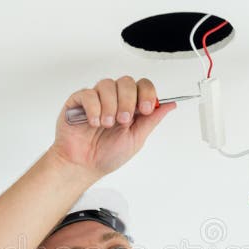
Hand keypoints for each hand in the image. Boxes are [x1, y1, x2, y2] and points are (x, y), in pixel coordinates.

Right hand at [50, 76, 176, 178]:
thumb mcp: (136, 139)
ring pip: (107, 84)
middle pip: (126, 82)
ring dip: (110, 106)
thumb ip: (151, 120)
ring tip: (107, 124)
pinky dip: (93, 108)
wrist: (84, 166)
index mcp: (130, 107)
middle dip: (128, 101)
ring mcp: (96, 99)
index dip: (146, 93)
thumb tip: (170, 105)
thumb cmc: (107, 155)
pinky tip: (94, 123)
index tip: (145, 109)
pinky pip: (88, 94)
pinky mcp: (78, 102)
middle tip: (123, 120)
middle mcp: (114, 100)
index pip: (142, 86)